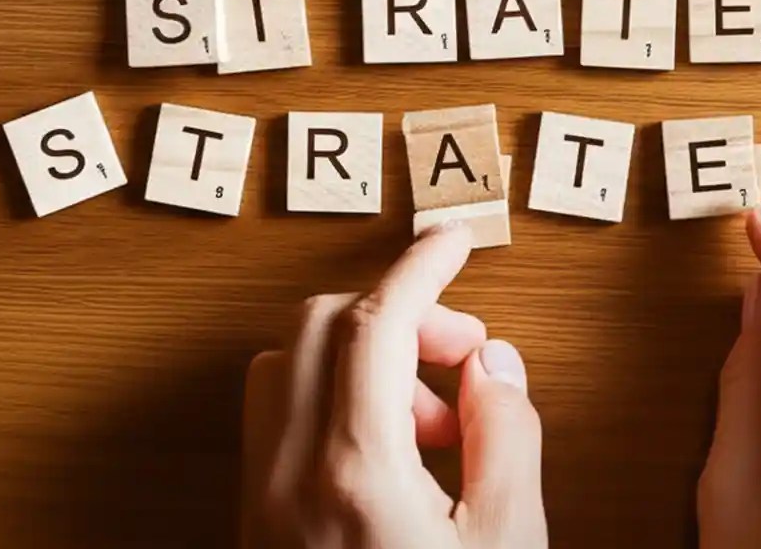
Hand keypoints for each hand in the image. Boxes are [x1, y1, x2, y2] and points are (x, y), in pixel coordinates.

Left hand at [267, 223, 546, 547]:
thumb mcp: (506, 544)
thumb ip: (506, 443)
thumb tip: (496, 368)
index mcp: (355, 475)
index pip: (374, 326)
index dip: (420, 269)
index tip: (451, 243)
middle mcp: (289, 475)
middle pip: (319, 325)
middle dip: (399, 315)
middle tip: (462, 354)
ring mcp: (261, 495)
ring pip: (287, 363)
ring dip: (362, 360)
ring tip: (430, 420)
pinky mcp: (253, 515)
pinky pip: (278, 414)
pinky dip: (333, 397)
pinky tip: (392, 449)